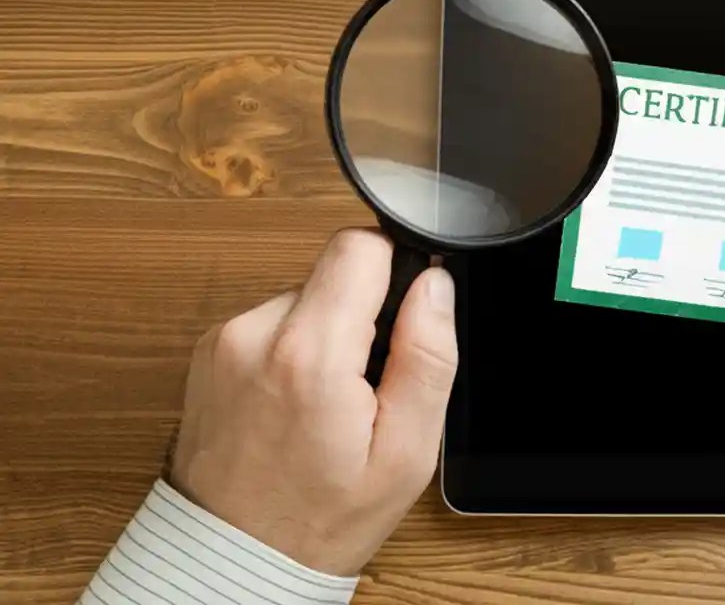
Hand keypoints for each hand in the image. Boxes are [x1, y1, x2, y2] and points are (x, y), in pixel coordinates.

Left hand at [167, 228, 456, 575]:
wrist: (235, 557)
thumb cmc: (321, 517)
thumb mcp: (406, 452)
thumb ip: (428, 357)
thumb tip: (435, 284)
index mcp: (309, 354)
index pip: (359, 246)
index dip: (396, 268)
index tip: (404, 319)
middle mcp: (254, 334)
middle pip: (334, 272)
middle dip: (364, 315)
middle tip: (367, 386)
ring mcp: (224, 340)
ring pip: (305, 298)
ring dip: (327, 335)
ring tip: (329, 403)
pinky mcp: (209, 350)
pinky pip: (273, 322)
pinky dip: (294, 350)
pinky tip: (298, 403)